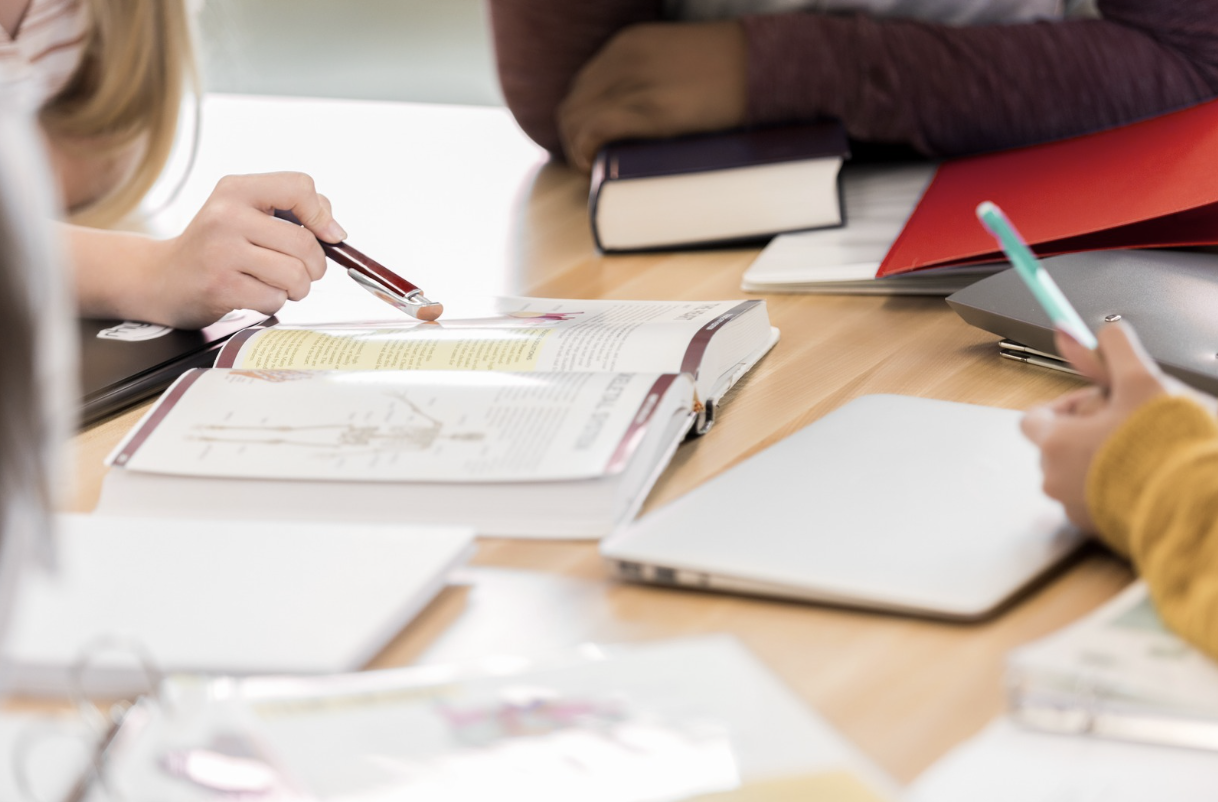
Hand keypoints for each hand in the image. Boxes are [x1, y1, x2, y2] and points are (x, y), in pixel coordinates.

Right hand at [144, 172, 345, 328]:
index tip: (326, 234)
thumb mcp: (246, 212)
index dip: (322, 215)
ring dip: (297, 288)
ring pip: (295, 274)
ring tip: (279, 284)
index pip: (300, 186)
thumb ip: (294, 210)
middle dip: (315, 265)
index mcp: (237, 189)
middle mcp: (226, 215)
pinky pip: (274, 299)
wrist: (163, 278)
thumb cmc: (216, 246)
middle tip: (302, 271)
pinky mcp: (220, 286)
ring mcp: (221, 252)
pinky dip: (274, 302)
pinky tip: (255, 294)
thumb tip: (336, 231)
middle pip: (305, 242)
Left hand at [557, 21, 747, 171]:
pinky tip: (593, 165)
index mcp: (627, 45)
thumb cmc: (727, 71)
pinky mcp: (651, 110)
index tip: (590, 144)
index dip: (578, 121)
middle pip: (572, 105)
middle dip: (572, 139)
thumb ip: (643, 79)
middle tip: (590, 164)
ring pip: (576, 119)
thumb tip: (624, 118)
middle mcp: (623, 60)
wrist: (763, 65)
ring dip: (577, 150)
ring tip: (594, 169)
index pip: (581, 87)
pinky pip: (595, 129)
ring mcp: (635, 84)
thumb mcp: (671, 61)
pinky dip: (584, 150)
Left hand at [1020, 323, 1212, 529]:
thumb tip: (1088, 329)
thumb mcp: (1143, 381)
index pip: (1035, 418)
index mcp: (1055, 443)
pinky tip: (1151, 477)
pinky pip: (1099, 500)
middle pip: (1059, 445)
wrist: (1200, 504)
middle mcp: (1056, 480)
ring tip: (1147, 450)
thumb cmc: (1169, 444)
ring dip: (1105, 458)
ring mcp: (1076, 509)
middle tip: (1132, 422)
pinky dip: (1119, 486)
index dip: (1067, 404)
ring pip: (1080, 473)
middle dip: (1090, 430)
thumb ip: (1112, 352)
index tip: (1100, 399)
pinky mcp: (1100, 531)